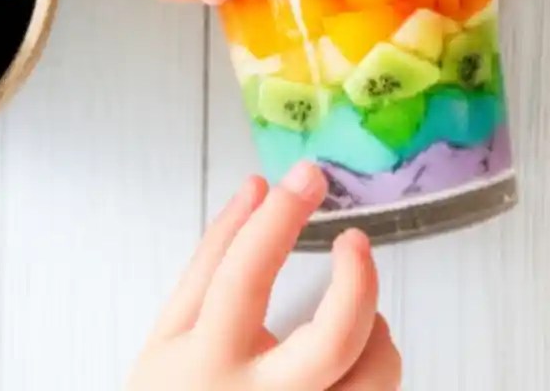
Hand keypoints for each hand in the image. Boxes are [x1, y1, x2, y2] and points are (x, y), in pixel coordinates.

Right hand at [126, 161, 401, 390]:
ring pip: (373, 378)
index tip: (306, 179)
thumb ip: (214, 256)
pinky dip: (372, 369)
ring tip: (357, 319)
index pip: (247, 276)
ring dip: (376, 333)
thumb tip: (258, 188)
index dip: (281, 217)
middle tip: (354, 242)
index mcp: (207, 363)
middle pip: (333, 341)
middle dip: (357, 281)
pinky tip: (348, 362)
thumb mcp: (172, 330)